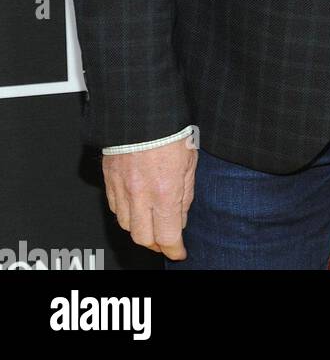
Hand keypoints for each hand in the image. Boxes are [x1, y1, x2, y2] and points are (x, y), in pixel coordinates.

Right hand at [102, 137, 197, 259]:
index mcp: (164, 192)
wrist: (142, 109)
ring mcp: (122, 188)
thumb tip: (180, 219)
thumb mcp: (189, 161)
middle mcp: (140, 195)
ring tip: (152, 223)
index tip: (179, 252)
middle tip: (166, 239)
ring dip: (140, 229)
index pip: (167, 236)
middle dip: (157, 244)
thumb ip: (185, 194)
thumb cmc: (169, 129)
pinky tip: (136, 207)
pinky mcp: (109, 180)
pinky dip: (126, 214)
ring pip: (126, 226)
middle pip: (143, 238)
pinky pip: (115, 208)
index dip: (174, 249)